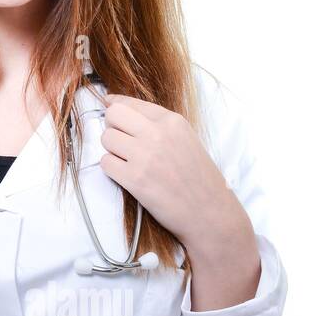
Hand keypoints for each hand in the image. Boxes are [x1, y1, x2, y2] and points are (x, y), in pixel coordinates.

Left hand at [97, 93, 248, 253]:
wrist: (210, 213)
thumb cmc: (197, 178)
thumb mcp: (185, 139)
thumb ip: (156, 123)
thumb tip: (114, 103)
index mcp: (173, 121)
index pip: (131, 103)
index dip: (117, 108)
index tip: (112, 111)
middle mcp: (158, 134)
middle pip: (112, 115)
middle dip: (112, 127)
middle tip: (122, 141)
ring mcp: (145, 156)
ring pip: (106, 138)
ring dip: (112, 150)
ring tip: (130, 162)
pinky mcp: (135, 179)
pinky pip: (105, 163)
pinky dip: (112, 170)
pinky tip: (128, 176)